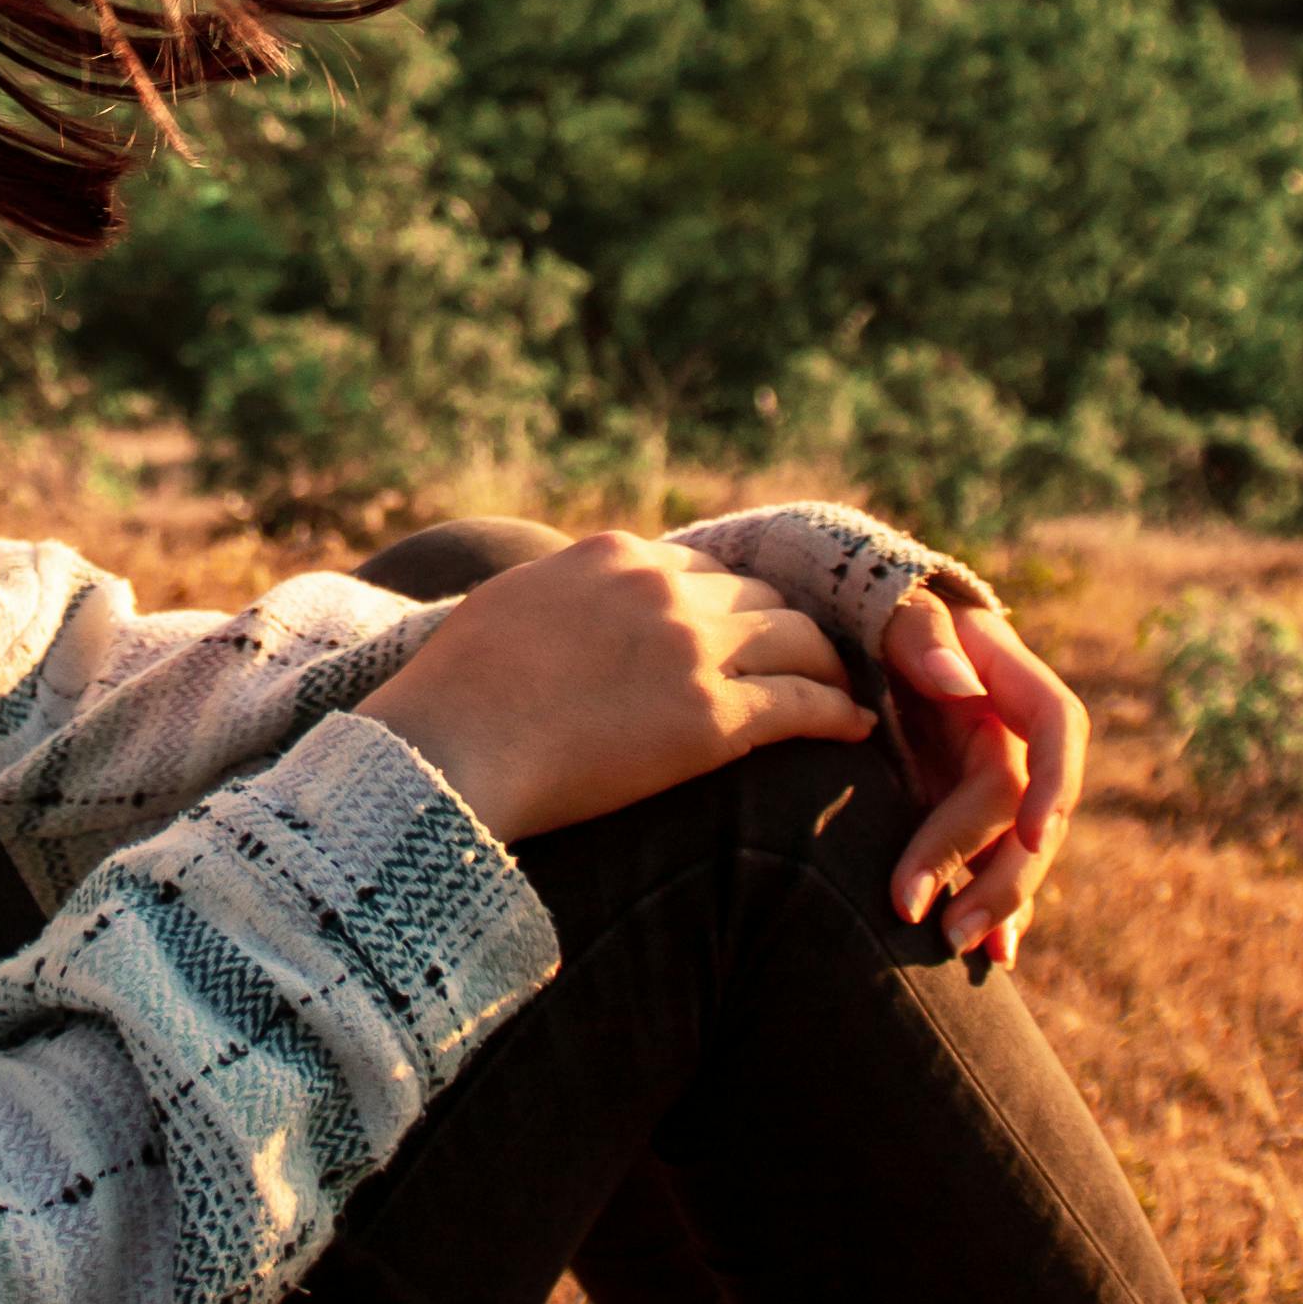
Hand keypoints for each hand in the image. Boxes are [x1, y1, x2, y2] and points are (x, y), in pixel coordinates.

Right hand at [372, 532, 874, 842]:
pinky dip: (838, 714)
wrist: (447, 748)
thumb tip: (566, 608)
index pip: (702, 568)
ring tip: (841, 691)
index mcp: (614, 555)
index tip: (746, 631)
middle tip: (808, 662)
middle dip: (786, 630)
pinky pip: (804, 705)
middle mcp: (662, 588)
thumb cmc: (452, 694)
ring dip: (825, 665)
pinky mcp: (712, 720)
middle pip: (760, 598)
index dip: (729, 604)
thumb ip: (560, 593)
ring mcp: (692, 651)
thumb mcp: (506, 603)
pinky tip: (855, 728)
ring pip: (797, 640)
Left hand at [875, 590, 1088, 968]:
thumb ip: (919, 635)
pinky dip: (990, 904)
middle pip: (1030, 810)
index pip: (1058, 728)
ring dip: (994, 901)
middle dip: (999, 873)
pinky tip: (991, 954)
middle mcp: (1008, 731)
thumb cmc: (867, 605)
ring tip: (955, 947)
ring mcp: (985, 771)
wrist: (840, 622)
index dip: (1056, 783)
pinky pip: (986, 861)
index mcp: (1005, 677)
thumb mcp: (888, 602)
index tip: (1034, 836)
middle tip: (947, 928)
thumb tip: (959, 685)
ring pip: (1013, 849)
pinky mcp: (957, 804)